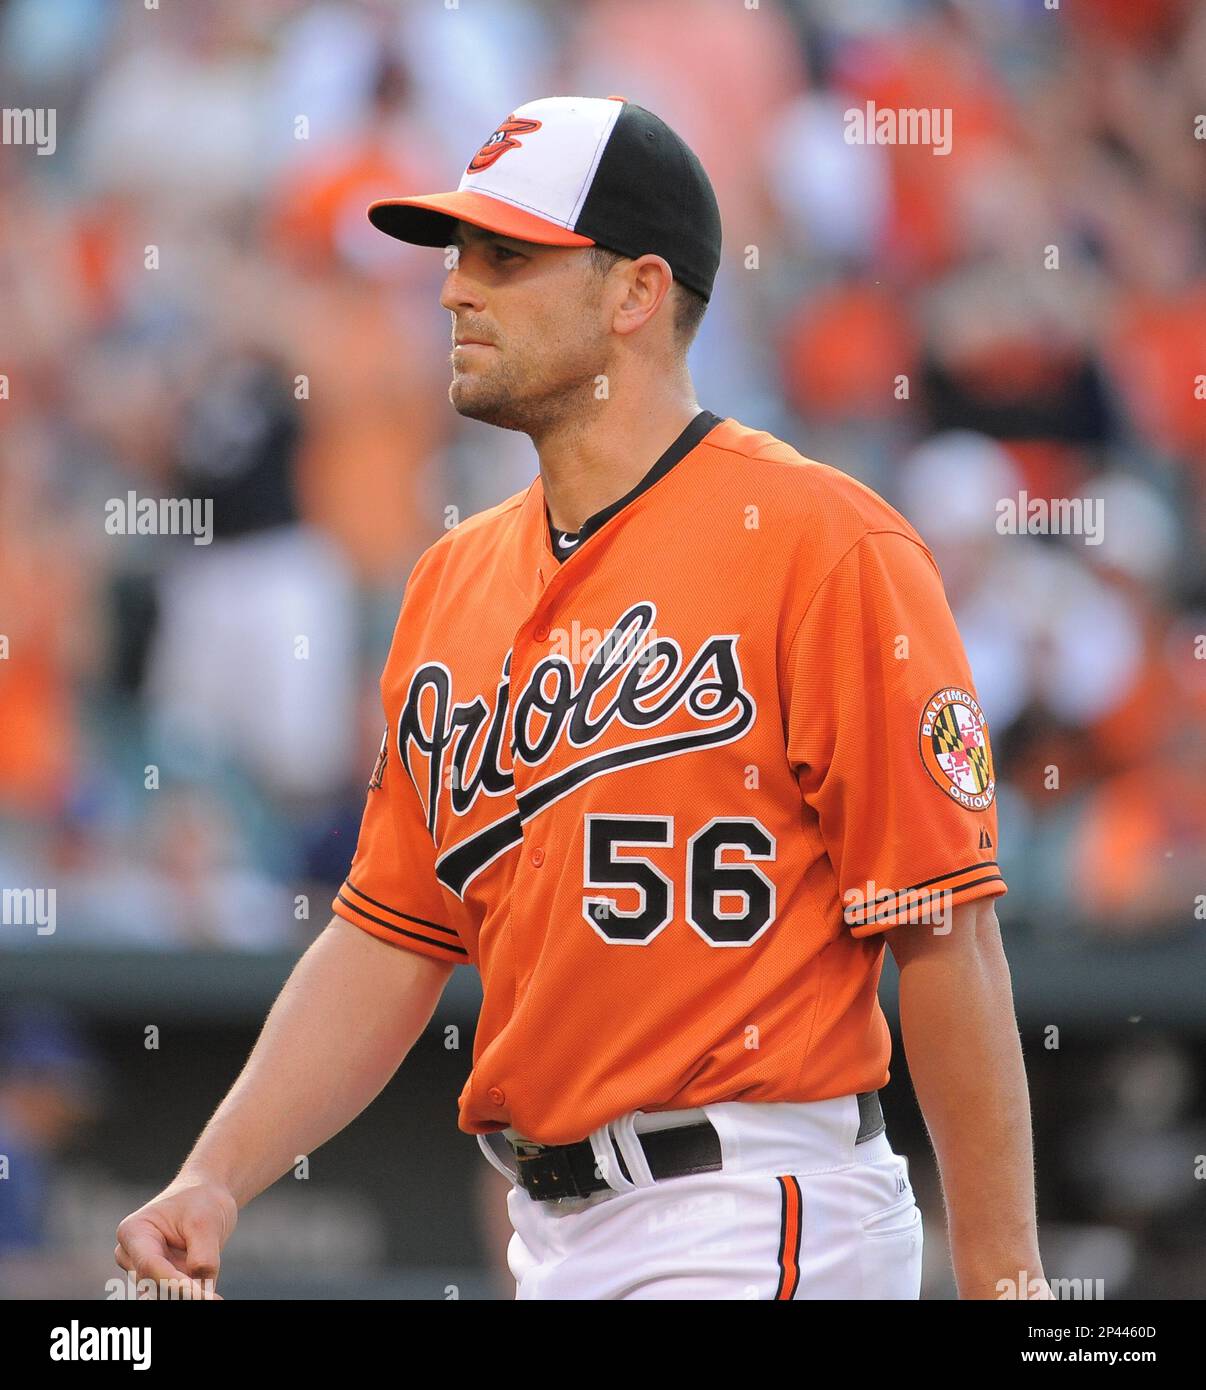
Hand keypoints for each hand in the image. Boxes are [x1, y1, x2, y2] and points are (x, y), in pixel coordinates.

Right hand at [115, 1176, 237, 1299]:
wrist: (207, 1197)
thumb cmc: (203, 1203)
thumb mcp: (207, 1223)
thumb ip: (203, 1256)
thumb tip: (201, 1290)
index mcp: (134, 1231)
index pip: (150, 1265)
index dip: (175, 1283)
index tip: (201, 1294)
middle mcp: (131, 1255)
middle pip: (155, 1284)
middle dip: (184, 1292)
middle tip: (213, 1298)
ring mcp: (143, 1270)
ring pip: (164, 1294)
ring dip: (189, 1294)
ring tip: (214, 1293)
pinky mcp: (159, 1282)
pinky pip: (174, 1296)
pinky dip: (192, 1295)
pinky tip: (210, 1295)